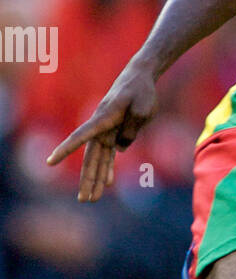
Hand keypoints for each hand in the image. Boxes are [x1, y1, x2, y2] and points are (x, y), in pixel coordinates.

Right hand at [46, 61, 158, 201]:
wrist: (140, 78)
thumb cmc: (141, 91)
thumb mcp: (142, 109)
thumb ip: (131, 129)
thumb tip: (120, 148)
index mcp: (103, 119)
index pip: (80, 137)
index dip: (65, 150)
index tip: (50, 162)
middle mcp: (100, 127)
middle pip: (91, 157)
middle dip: (88, 180)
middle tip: (84, 200)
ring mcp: (107, 131)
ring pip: (98, 159)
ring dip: (96, 179)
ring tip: (92, 199)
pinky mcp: (115, 133)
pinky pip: (109, 154)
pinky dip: (109, 168)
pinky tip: (108, 183)